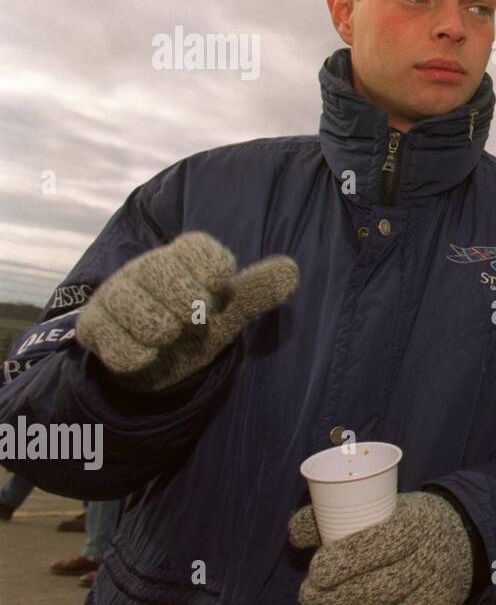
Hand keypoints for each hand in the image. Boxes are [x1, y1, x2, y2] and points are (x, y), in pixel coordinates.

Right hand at [75, 231, 297, 392]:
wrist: (153, 355)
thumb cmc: (196, 323)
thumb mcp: (229, 309)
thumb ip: (257, 290)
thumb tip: (292, 270)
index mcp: (182, 256)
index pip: (199, 248)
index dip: (213, 272)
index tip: (218, 292)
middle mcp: (145, 267)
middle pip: (162, 273)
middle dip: (186, 306)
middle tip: (193, 321)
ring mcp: (115, 294)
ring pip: (136, 310)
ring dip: (161, 332)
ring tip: (168, 336)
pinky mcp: (94, 325)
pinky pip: (118, 345)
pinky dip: (139, 356)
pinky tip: (147, 353)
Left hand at [288, 492, 474, 604]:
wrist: (459, 541)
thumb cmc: (405, 523)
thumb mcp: (381, 507)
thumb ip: (334, 515)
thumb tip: (296, 534)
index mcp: (415, 523)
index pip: (385, 542)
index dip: (348, 558)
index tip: (317, 569)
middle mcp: (427, 559)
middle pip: (381, 586)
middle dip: (337, 595)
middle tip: (308, 594)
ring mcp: (432, 590)